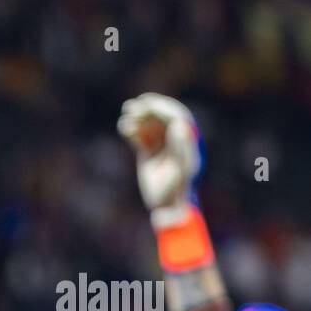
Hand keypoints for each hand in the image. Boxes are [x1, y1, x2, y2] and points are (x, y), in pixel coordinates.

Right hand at [117, 93, 200, 223]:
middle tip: (133, 106)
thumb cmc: (176, 189)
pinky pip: (140, 138)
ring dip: (138, 119)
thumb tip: (179, 125)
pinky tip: (124, 126)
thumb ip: (181, 147)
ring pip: (149, 127)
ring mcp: (161, 147)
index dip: (162, 108)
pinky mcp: (149, 154)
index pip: (176, 117)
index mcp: (186, 141)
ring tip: (126, 114)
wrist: (166, 206)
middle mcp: (175, 141)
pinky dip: (132, 131)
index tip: (147, 104)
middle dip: (148, 110)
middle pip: (162, 119)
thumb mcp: (181, 169)